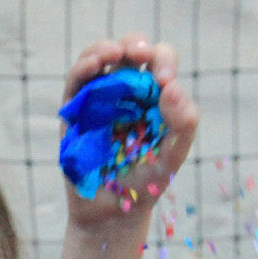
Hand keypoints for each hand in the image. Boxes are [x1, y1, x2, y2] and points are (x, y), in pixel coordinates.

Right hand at [60, 35, 197, 228]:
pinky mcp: (74, 111)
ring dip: (105, 49)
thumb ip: (183, 124)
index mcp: (154, 98)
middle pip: (130, 52)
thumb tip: (171, 87)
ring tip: (112, 54)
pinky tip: (95, 66)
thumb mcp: (172, 157)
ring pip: (101, 58)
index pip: (160, 63)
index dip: (163, 61)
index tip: (164, 82)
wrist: (111, 214)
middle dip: (136, 45)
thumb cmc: (145, 186)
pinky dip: (84, 67)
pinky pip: (77, 80)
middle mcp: (127, 93)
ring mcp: (98, 99)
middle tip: (142, 54)